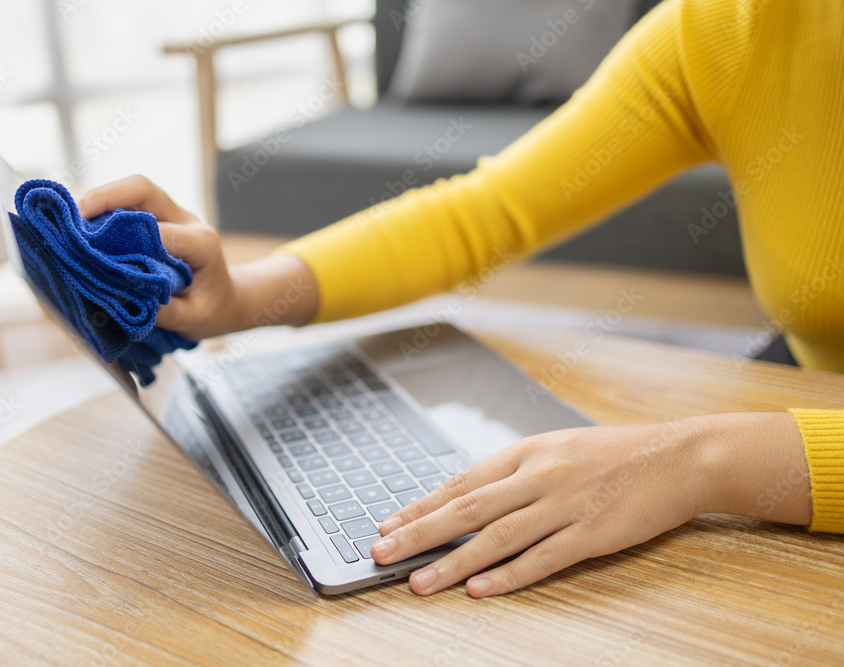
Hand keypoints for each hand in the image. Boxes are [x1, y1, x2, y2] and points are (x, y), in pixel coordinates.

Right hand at [78, 175, 318, 338]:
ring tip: (68, 220)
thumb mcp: (197, 319)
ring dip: (98, 200)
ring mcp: (171, 215)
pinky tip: (80, 226)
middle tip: (72, 215)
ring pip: (132, 191)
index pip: (160, 231)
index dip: (125, 236)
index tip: (93, 249)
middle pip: (143, 189)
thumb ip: (167, 313)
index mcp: (201, 243)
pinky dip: (101, 210)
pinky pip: (127, 203)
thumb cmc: (214, 310)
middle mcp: (186, 221)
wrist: (229, 299)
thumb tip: (125, 302)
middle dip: (104, 196)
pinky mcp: (157, 218)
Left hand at [370, 412, 809, 597]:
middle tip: (382, 553)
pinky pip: (545, 558)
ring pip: (498, 537)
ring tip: (421, 582)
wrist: (679, 457)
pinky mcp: (593, 533)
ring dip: (454, 561)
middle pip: (467, 508)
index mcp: (526, 452)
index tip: (388, 524)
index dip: (421, 506)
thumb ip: (513, 472)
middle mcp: (539, 476)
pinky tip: (481, 589)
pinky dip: (510, 575)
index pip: (460, 483)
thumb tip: (465, 496)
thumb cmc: (614, 454)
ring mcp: (565, 505)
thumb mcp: (556, 449)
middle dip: (419, 533)